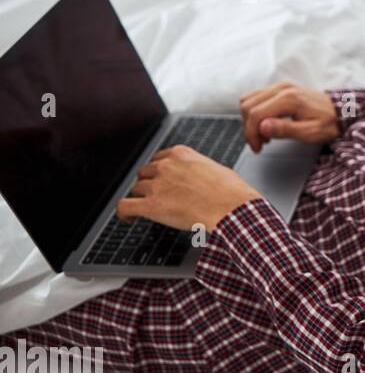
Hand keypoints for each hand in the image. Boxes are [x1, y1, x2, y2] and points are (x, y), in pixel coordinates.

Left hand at [117, 145, 261, 232]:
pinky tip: (128, 218)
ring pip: (136, 190)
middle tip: (157, 196)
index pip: (158, 159)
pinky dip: (124, 213)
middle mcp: (165, 166)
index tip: (160, 180)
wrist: (232, 209)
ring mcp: (156, 186)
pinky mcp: (151, 206)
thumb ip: (198, 168)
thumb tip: (198, 177)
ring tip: (148, 209)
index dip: (158, 172)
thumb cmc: (232, 192)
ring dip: (142, 199)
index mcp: (181, 154)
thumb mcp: (216, 168)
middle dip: (149, 184)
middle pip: (144, 174)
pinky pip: (125, 206)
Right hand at [239, 81, 340, 152]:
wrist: (341, 112)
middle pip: (248, 105)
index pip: (256, 114)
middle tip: (260, 144)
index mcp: (288, 98)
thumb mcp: (310, 132)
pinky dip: (256, 112)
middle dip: (249, 127)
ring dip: (251, 120)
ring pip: (249, 100)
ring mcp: (280, 87)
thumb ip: (285, 129)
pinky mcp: (281, 89)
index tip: (257, 148)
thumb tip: (262, 127)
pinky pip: (257, 97)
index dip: (252, 133)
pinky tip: (267, 125)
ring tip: (264, 136)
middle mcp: (282, 89)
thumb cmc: (329, 123)